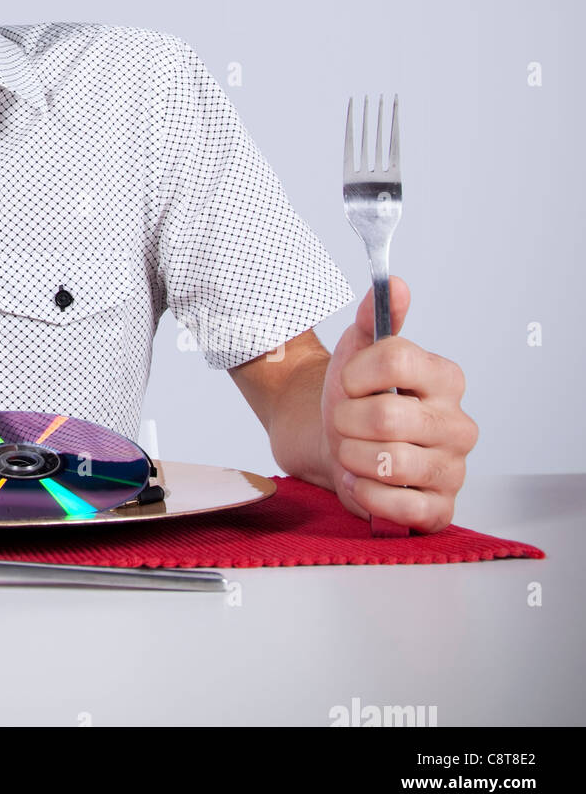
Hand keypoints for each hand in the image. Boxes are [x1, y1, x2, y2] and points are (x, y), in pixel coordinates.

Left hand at [321, 276, 478, 532]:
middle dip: (347, 420)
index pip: (397, 360)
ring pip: (389, 462)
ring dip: (352, 456)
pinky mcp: (439, 509)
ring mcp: (452, 468)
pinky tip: (362, 480)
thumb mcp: (357, 349)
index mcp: (445, 378)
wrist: (335, 442)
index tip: (347, 381)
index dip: (356, 372)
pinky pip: (400, 506)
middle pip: (386, 416)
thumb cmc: (353, 396)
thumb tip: (395, 285)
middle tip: (345, 421)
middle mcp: (458, 424)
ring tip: (353, 450)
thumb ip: (376, 317)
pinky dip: (366, 493)